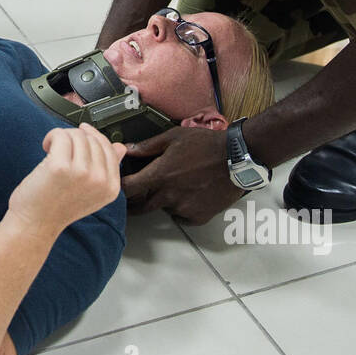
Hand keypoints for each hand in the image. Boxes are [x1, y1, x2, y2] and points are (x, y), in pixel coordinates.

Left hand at [9, 123, 125, 234]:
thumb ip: (108, 170)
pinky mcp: (61, 167)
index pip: (110, 149)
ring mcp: (82, 173)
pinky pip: (61, 135)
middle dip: (75, 137)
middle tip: (61, 148)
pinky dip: (51, 136)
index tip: (83, 131)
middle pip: (93, 139)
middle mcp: (100, 180)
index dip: (95, 137)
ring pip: (78, 135)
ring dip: (62, 137)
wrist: (34, 223)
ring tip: (53, 150)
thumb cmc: (57, 208)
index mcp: (110, 188)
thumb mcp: (92, 192)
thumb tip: (120, 147)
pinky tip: (46, 147)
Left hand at [121, 125, 242, 224]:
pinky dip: (181, 208)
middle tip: (134, 197)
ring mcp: (183, 208)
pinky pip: (182, 216)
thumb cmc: (207, 144)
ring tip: (174, 187)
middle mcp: (169, 195)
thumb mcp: (174, 137)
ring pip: (163, 210)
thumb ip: (148, 146)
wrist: (238, 159)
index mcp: (160, 175)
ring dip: (162, 201)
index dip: (119, 189)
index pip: (128, 189)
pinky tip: (189, 194)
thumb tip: (127, 149)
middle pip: (140, 208)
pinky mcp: (198, 217)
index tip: (118, 187)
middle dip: (133, 203)